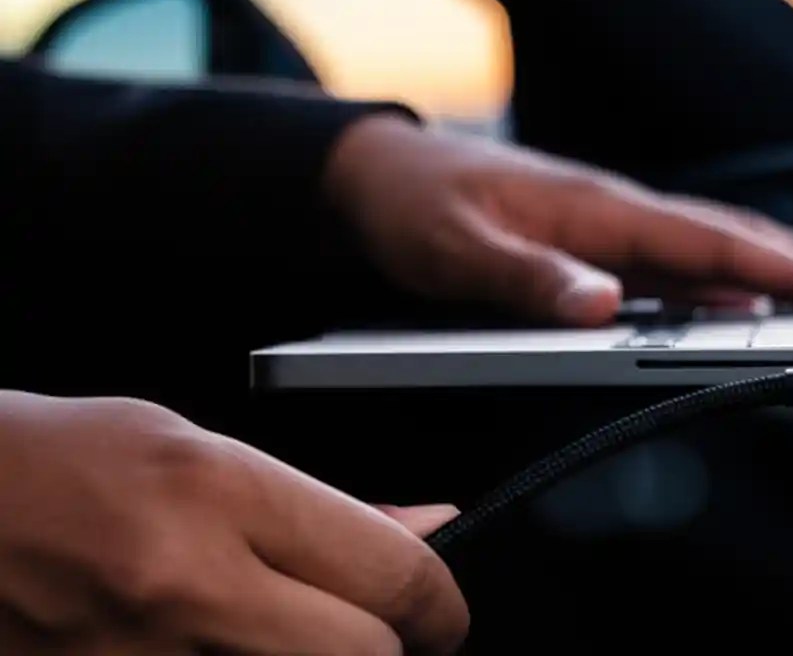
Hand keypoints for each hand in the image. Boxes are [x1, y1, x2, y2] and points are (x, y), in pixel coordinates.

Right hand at [0, 391, 467, 654]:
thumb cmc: (58, 464)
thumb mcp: (198, 449)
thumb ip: (321, 503)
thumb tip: (423, 528)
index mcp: (218, 494)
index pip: (391, 571)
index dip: (441, 603)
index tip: (441, 612)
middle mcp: (185, 586)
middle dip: (388, 647)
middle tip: (376, 631)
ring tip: (279, 631)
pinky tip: (221, 648)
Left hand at [326, 115, 792, 325]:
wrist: (381, 175)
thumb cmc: (417, 205)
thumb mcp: (455, 249)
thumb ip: (527, 277)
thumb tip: (604, 305)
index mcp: (600, 210)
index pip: (712, 244)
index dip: (787, 271)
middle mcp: (619, 213)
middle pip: (734, 239)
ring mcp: (613, 227)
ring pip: (715, 251)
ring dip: (781, 273)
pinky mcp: (599, 244)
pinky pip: (680, 265)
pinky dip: (729, 284)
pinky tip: (744, 309)